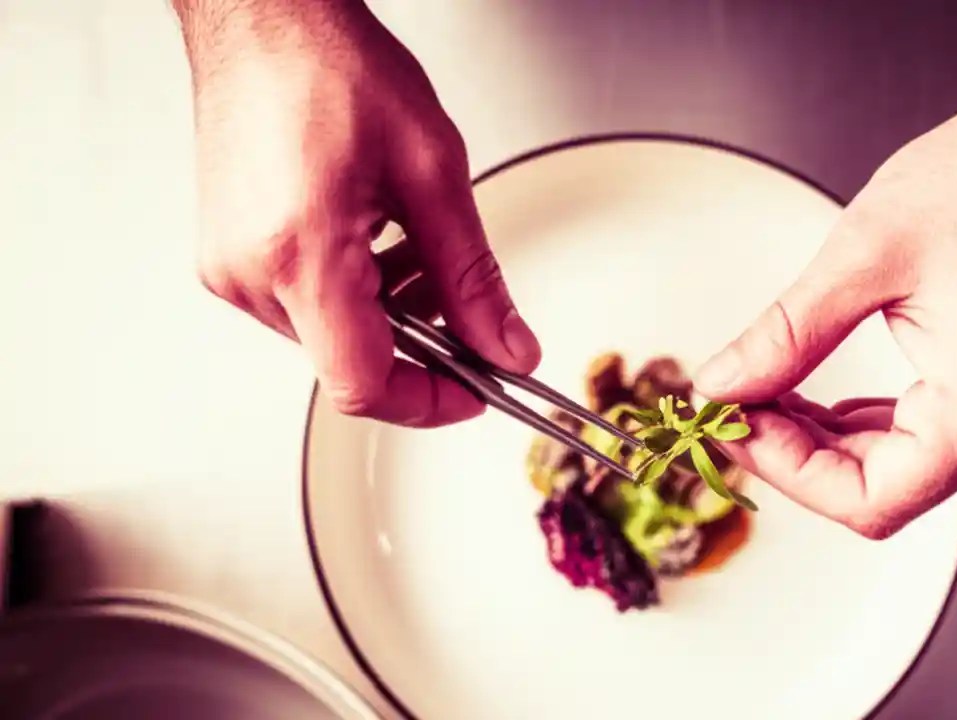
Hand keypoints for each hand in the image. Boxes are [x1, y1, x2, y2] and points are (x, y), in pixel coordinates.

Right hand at [180, 2, 538, 425]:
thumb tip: (507, 348)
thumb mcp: (431, 172)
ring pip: (330, 336)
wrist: (261, 18)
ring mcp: (231, 268)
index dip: (429, 402)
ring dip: (392, 313)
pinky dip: (355, 291)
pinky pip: (302, 304)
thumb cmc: (330, 66)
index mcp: (300, 255)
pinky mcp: (227, 255)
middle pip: (351, 362)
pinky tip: (381, 240)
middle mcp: (250, 274)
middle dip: (423, 345)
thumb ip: (473, 276)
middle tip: (466, 301)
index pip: (363, 384)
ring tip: (422, 247)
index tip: (477, 389)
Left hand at [694, 99, 956, 538]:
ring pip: (890, 466)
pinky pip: (910, 432)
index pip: (871, 499)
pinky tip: (803, 393)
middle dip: (792, 454)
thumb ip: (785, 337)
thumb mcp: (861, 259)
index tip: (730, 424)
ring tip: (754, 395)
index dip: (787, 472)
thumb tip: (722, 387)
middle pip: (879, 490)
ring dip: (817, 440)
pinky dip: (850, 422)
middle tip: (728, 407)